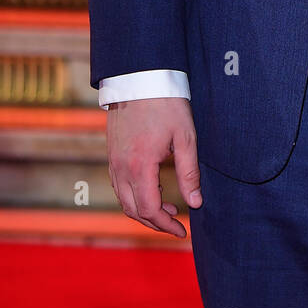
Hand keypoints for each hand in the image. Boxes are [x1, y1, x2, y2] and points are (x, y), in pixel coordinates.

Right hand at [106, 97, 201, 237]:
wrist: (140, 77)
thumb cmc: (166, 104)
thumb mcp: (185, 137)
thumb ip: (189, 172)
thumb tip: (195, 203)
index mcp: (140, 166)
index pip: (150, 210)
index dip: (166, 225)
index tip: (183, 230)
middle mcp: (121, 168)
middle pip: (134, 211)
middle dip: (155, 223)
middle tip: (177, 223)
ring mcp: (113, 162)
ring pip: (124, 201)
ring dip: (144, 211)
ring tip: (169, 207)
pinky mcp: (112, 154)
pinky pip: (119, 186)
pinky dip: (135, 197)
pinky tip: (154, 190)